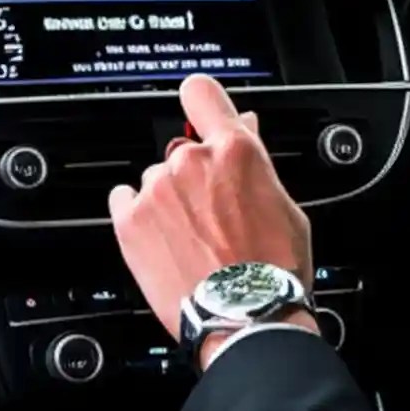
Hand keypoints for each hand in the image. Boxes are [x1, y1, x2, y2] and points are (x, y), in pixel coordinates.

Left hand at [109, 74, 315, 366]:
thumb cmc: (274, 269)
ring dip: (170, 199)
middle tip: (214, 211)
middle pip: (184, 149)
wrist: (245, 317)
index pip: (202, 93)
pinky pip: (124, 199)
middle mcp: (191, 161)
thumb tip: (244, 129)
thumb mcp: (285, 205)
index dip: (201, 101)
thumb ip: (257, 161)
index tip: (201, 112)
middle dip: (196, 173)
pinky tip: (163, 239)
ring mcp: (156, 190)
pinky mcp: (129, 220)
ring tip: (192, 238)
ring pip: (157, 179)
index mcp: (236, 150)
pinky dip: (140, 214)